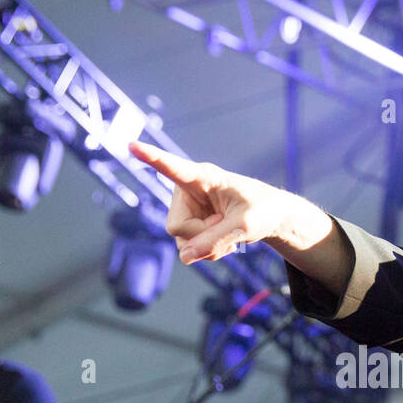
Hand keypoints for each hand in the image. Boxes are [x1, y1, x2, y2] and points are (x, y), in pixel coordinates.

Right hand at [129, 141, 304, 261]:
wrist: (270, 217)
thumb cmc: (261, 210)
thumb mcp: (245, 226)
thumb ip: (215, 240)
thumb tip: (185, 258)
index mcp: (203, 176)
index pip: (173, 167)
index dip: (151, 158)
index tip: (132, 144)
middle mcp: (186, 190)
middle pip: (176, 226)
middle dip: (201, 236)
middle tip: (225, 227)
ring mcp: (186, 209)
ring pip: (180, 241)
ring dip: (205, 247)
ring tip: (227, 235)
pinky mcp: (189, 225)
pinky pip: (187, 249)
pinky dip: (206, 252)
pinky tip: (222, 242)